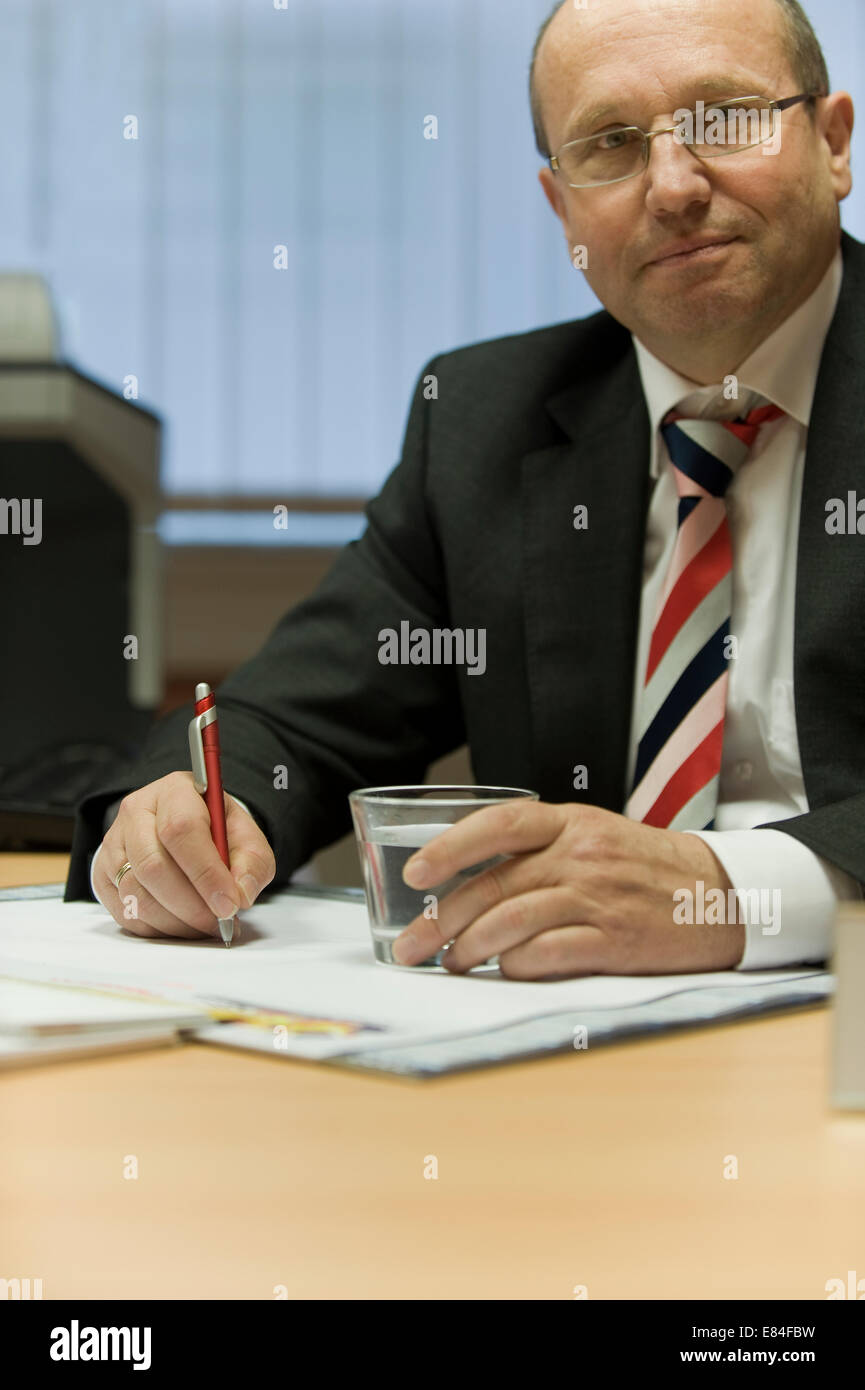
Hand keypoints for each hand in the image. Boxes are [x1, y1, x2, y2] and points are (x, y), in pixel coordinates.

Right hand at [92, 771, 275, 938]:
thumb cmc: (217, 832)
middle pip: (154, 866)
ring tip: (204, 926)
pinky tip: (181, 925)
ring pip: (135, 893)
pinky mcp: (102, 872)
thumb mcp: (246, 838)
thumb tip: (241, 894)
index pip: (182, 830)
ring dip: (175, 921)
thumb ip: (252, 863)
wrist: (187, 828)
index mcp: (176, 791)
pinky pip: (124, 911)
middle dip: (191, 905)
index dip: (206, 873)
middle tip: (219, 922)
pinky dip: (157, 928)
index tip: (229, 904)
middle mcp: (137, 811)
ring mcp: (114, 841)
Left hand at [391, 801, 743, 978]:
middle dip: (442, 920)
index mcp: (571, 822)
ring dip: (471, 948)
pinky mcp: (616, 942)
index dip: (450, 848)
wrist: (723, 894)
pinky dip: (516, 965)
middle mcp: (580, 855)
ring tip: (453, 962)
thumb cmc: (649, 868)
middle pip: (493, 885)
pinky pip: (549, 954)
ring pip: (512, 921)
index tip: (417, 875)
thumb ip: (540, 850)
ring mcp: (598, 898)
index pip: (498, 824)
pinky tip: (505, 970)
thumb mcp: (595, 836)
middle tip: (414, 946)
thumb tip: (470, 880)